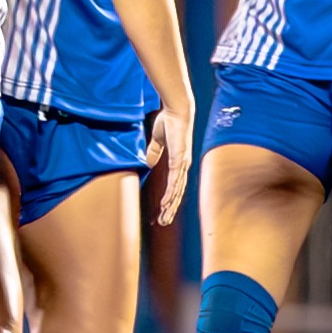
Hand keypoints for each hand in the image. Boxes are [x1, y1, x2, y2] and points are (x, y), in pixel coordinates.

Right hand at [146, 105, 194, 225]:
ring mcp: (182, 164)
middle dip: (170, 209)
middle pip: (177, 193)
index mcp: (179, 162)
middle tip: (164, 222)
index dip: (170, 199)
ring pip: (177, 191)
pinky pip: (175, 181)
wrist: (177, 110)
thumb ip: (154, 152)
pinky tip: (166, 204)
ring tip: (164, 218)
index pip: (175, 185)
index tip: (163, 211)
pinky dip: (171, 193)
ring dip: (170, 206)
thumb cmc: (169, 121)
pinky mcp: (179, 160)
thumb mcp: (158, 140)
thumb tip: (148, 163)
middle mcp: (183, 166)